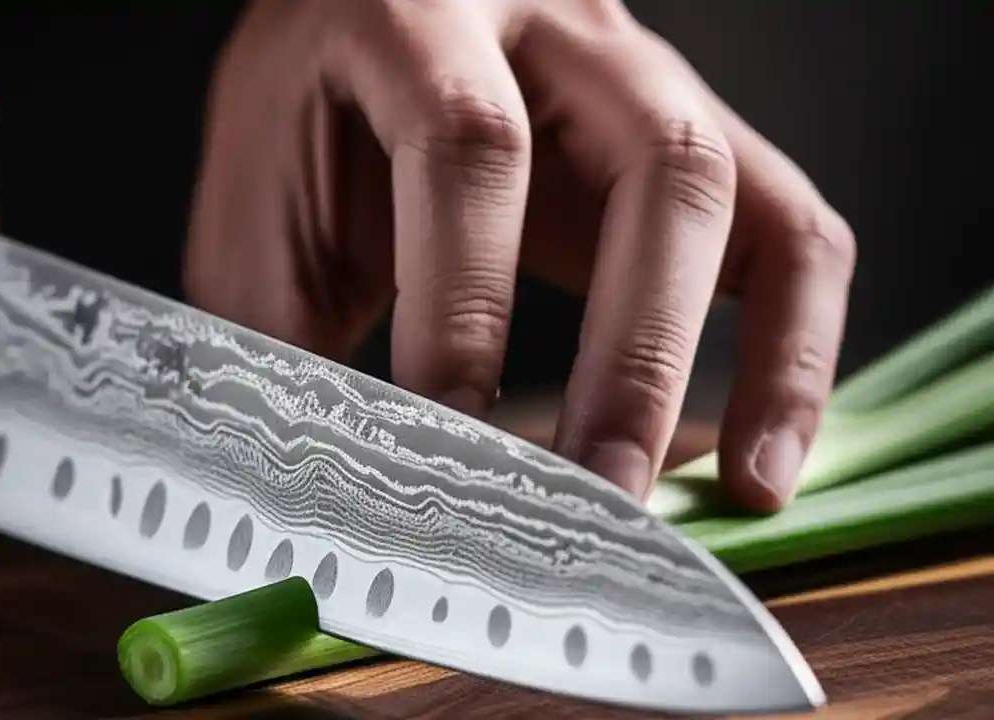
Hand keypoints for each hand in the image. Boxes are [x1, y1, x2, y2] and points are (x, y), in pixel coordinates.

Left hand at [185, 0, 855, 510]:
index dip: (462, 304)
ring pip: (735, 195)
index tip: (444, 439)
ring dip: (738, 364)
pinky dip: (795, 351)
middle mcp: (555, 23)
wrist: (359, 23)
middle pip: (653, 167)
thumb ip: (280, 326)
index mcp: (418, 14)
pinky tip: (761, 457)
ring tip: (714, 495)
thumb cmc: (306, 114)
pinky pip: (789, 231)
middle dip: (632, 356)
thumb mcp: (260, 199)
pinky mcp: (693, 138)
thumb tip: (319, 480)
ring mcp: (640, 77)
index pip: (471, 147)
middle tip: (590, 496)